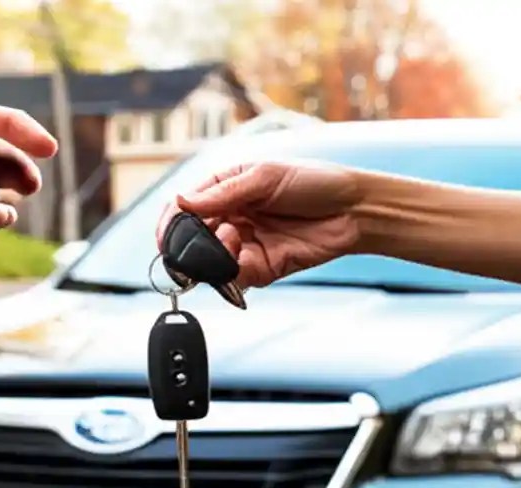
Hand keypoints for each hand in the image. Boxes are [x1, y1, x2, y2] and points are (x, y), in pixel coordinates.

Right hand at [159, 161, 362, 287]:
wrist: (353, 210)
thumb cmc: (314, 182)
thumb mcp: (265, 176)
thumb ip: (222, 192)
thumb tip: (182, 202)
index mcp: (226, 190)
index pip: (185, 207)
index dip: (172, 220)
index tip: (167, 231)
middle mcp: (232, 218)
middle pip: (193, 239)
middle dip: (191, 242)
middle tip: (203, 237)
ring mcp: (246, 245)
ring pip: (211, 261)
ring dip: (214, 254)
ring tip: (234, 239)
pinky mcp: (263, 268)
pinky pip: (236, 278)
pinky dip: (232, 273)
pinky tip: (244, 256)